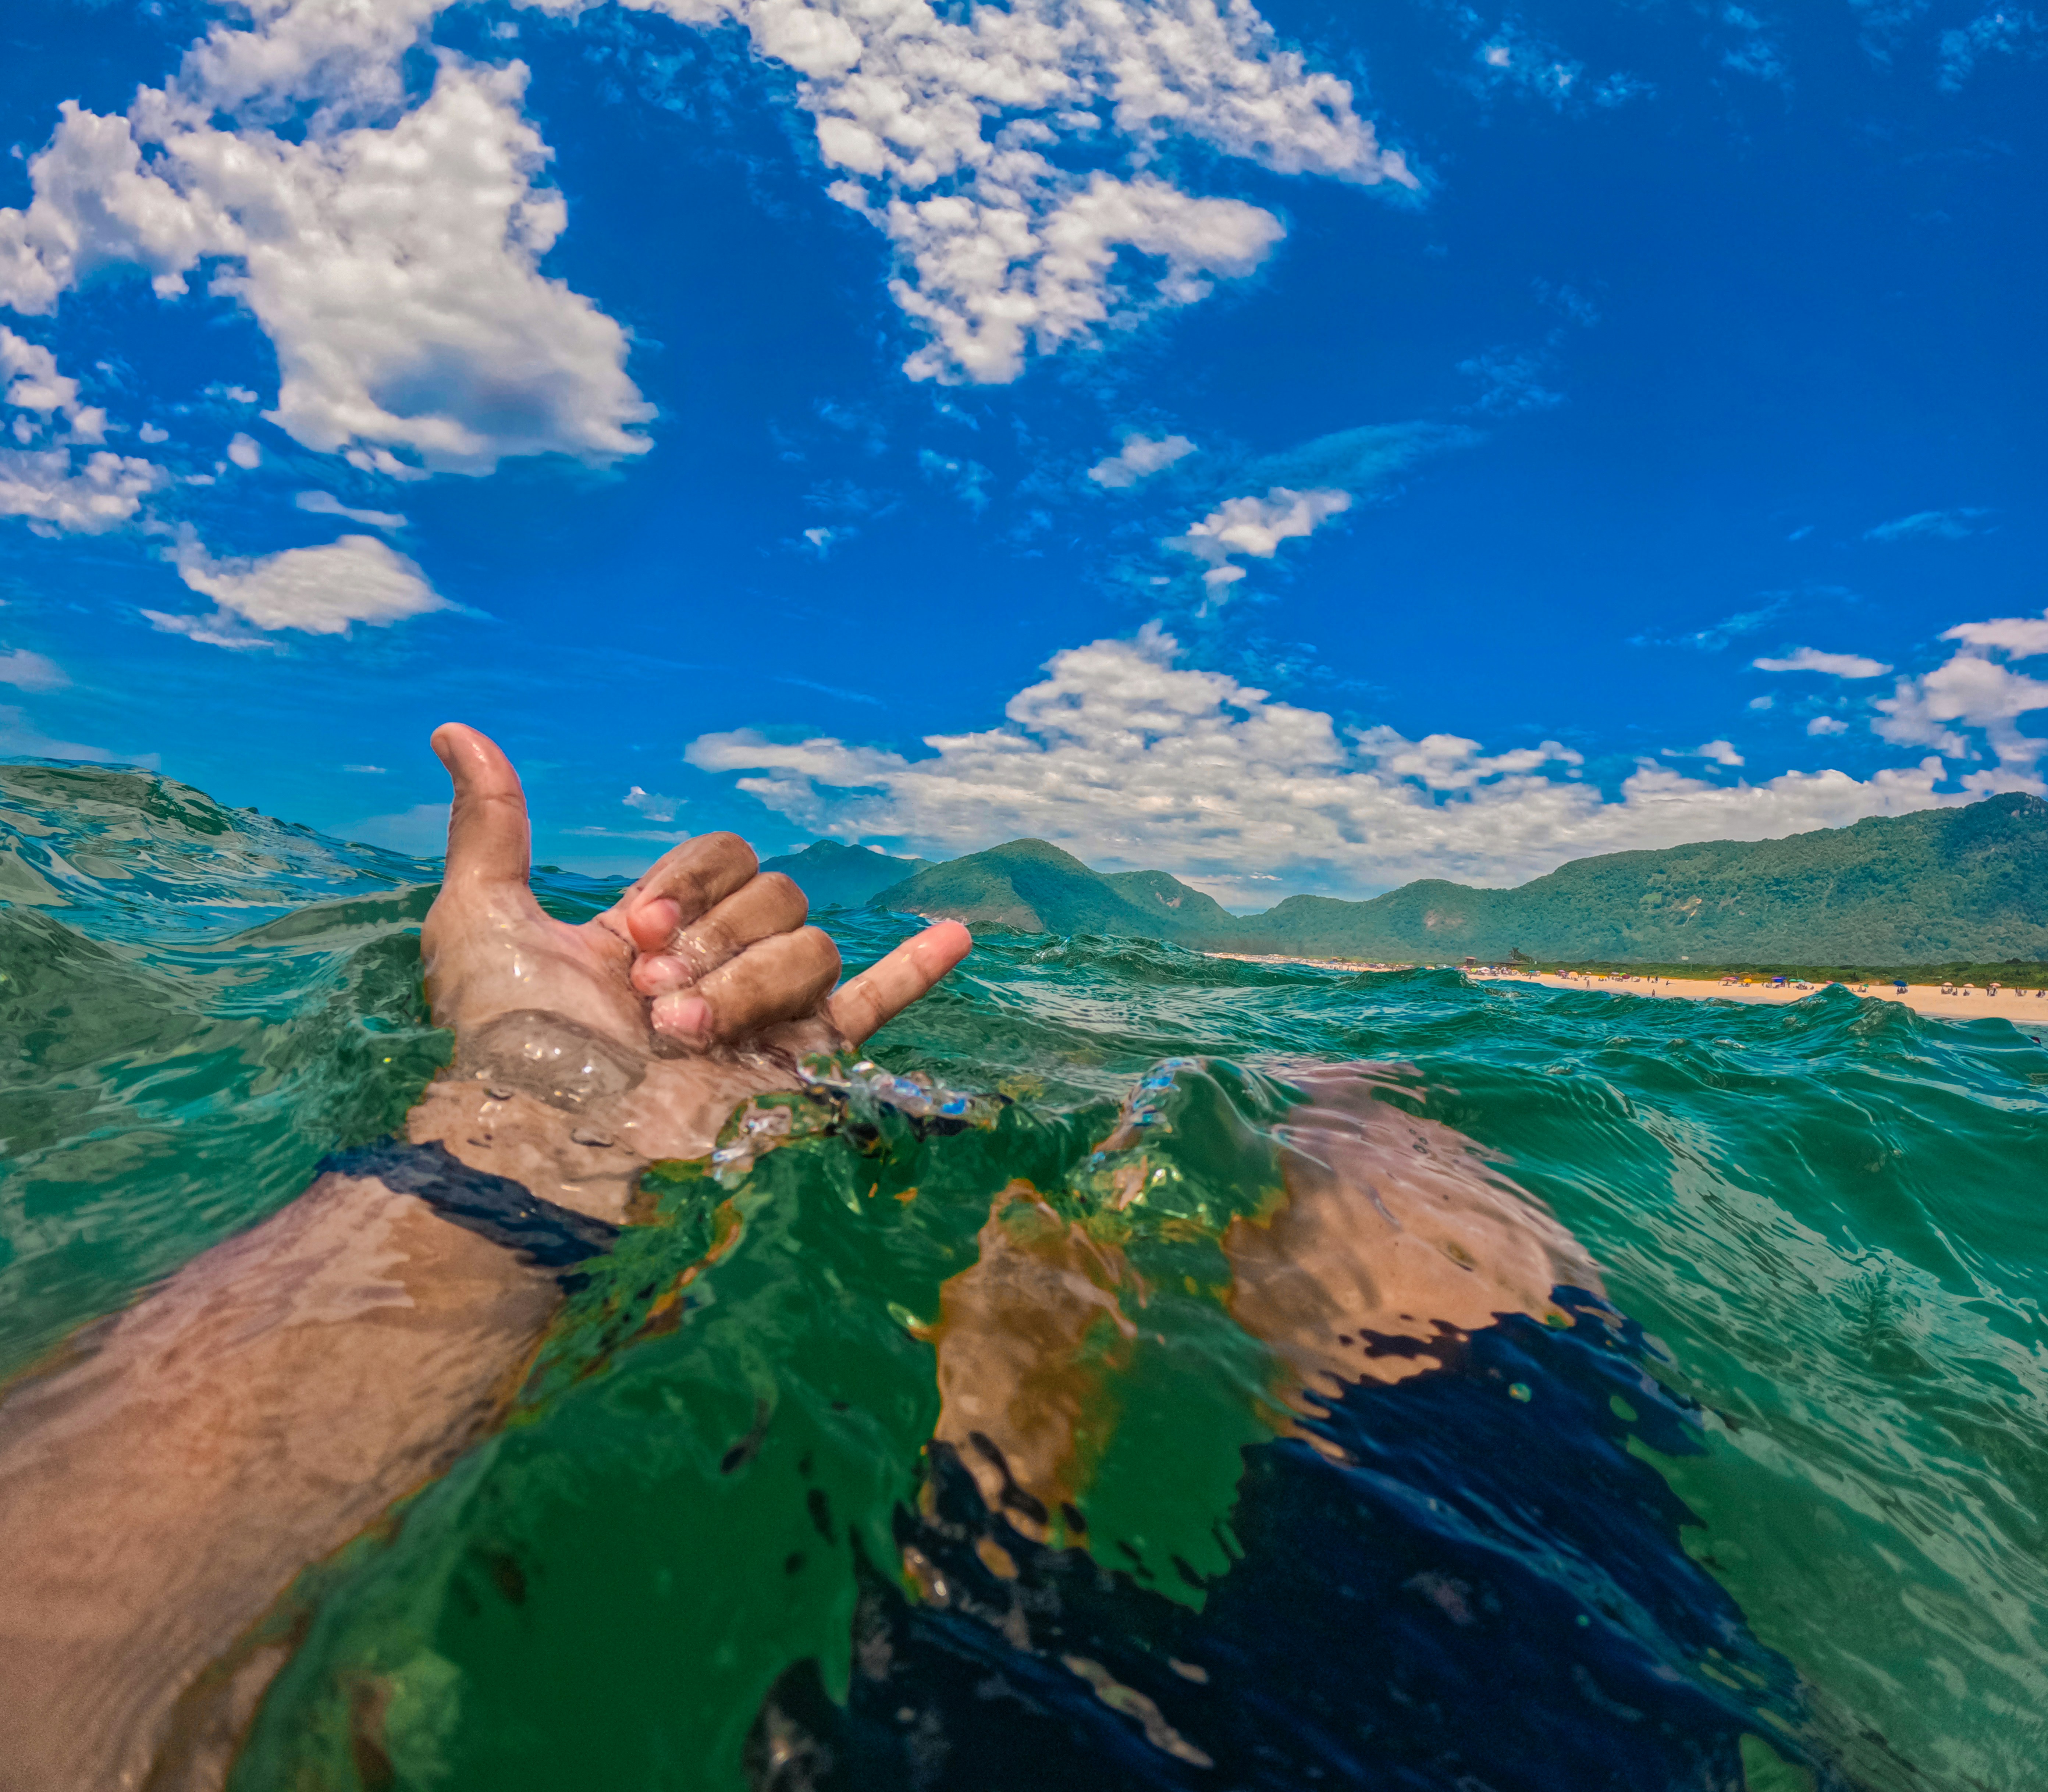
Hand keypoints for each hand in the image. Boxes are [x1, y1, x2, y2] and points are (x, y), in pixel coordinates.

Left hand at [406, 724, 969, 1220]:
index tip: (636, 930)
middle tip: (656, 996)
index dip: (689, 881)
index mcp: (660, 936)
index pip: (725, 857)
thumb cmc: (506, 1041)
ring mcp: (766, 1020)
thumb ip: (490, 827)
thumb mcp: (481, 920)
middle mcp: (719, 969)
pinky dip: (915, 972)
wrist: (550, 1138)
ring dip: (750, 984)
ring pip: (812, 948)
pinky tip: (953, 935)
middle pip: (776, 897)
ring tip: (686, 1035)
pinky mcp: (801, 1068)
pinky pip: (874, 1007)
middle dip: (717, 939)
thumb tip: (458, 735)